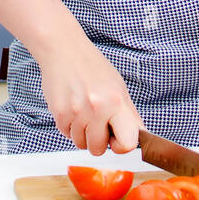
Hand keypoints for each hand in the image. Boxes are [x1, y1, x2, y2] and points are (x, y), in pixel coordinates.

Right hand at [38, 39, 141, 155]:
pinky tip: (73, 107)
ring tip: (84, 111)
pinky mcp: (59, 113)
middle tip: (97, 121)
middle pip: (98, 149)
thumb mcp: (118, 87)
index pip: (127, 144)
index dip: (122, 145)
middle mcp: (97, 108)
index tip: (116, 137)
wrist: (64, 50)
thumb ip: (129, 115)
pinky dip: (70, 126)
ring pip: (80, 144)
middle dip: (98, 140)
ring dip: (82, 133)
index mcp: (116, 101)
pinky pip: (66, 134)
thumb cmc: (92, 67)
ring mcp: (77, 112)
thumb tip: (139, 138)